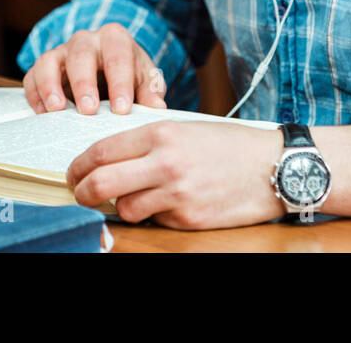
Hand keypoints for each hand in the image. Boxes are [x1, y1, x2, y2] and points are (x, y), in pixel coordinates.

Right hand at [22, 22, 166, 115]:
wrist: (109, 67)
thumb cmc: (128, 75)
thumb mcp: (145, 80)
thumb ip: (150, 92)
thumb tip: (157, 109)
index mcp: (115, 39)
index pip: (119, 57)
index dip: (120, 83)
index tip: (122, 110)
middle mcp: (86, 40)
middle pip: (81, 55)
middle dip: (84, 84)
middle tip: (88, 111)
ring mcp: (61, 52)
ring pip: (50, 61)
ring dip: (51, 85)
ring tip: (56, 110)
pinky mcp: (44, 66)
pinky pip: (33, 75)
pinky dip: (35, 94)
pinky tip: (42, 113)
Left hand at [66, 120, 284, 228]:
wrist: (276, 166)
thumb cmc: (232, 144)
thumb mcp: (187, 128)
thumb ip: (150, 140)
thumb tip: (111, 157)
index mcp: (162, 133)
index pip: (102, 150)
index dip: (79, 164)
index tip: (74, 172)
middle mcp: (165, 162)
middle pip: (102, 183)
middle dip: (82, 192)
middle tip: (80, 193)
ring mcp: (177, 193)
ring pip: (124, 209)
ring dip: (120, 208)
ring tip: (128, 200)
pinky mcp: (189, 218)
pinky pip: (155, 222)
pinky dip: (153, 217)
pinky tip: (165, 206)